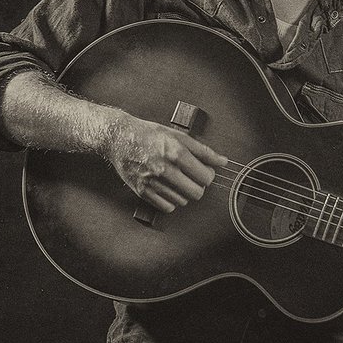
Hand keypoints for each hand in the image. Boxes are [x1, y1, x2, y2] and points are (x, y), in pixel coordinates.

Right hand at [101, 112, 227, 212]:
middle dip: (198, 186)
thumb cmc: (149, 134)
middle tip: (192, 177)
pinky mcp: (142, 192)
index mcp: (176, 153)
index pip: (206, 177)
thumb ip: (203, 150)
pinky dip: (171, 200)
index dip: (208, 175)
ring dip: (184, 193)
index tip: (204, 171)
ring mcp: (152, 182)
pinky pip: (167, 207)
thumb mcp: (178, 136)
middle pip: (196, 193)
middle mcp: (164, 169)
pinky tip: (167, 188)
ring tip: (177, 180)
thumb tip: (222, 161)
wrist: (119, 138)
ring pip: (183, 201)